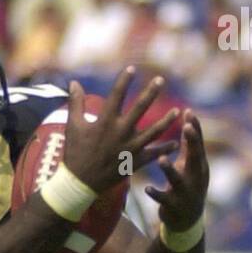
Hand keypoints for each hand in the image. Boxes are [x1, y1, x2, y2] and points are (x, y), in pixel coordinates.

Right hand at [63, 69, 179, 195]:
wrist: (80, 183)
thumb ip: (75, 102)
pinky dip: (165, 150)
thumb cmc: (75, 153)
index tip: (132, 68)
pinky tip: (176, 144)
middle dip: (151, 92)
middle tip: (160, 80)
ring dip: (166, 121)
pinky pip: (153, 155)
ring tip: (178, 112)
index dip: (125, 80)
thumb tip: (74, 82)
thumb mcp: (73, 126)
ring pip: (153, 131)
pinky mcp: (134, 162)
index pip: (117, 94)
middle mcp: (121, 132)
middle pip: (140, 108)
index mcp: (105, 121)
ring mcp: (130, 147)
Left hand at [145, 109, 208, 230]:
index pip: (199, 144)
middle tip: (186, 127)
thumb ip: (189, 145)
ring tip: (161, 159)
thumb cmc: (187, 186)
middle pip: (196, 159)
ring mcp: (186, 193)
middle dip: (193, 143)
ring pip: (178, 180)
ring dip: (170, 169)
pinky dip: (156, 194)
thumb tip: (188, 119)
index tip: (189, 112)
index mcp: (199, 166)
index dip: (196, 129)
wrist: (187, 221)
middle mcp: (196, 178)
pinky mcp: (173, 207)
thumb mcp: (190, 166)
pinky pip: (163, 199)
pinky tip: (146, 188)